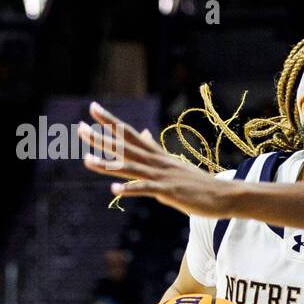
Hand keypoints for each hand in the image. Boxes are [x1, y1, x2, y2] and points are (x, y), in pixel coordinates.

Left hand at [80, 103, 239, 217]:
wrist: (224, 195)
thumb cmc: (198, 182)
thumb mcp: (174, 162)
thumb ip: (155, 149)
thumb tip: (144, 132)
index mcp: (157, 155)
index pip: (130, 133)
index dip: (111, 121)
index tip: (93, 108)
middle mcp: (157, 161)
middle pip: (125, 147)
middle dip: (102, 138)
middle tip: (79, 128)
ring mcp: (162, 176)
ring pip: (131, 167)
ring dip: (108, 164)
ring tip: (86, 160)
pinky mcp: (169, 191)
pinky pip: (145, 189)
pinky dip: (130, 188)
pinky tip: (114, 189)